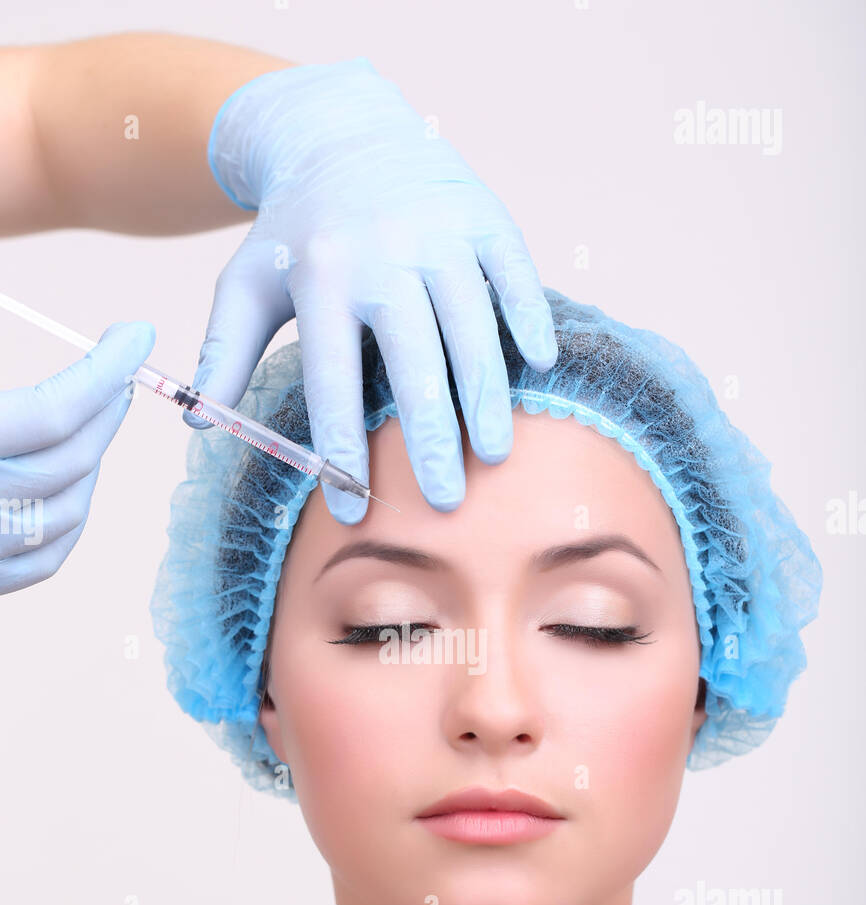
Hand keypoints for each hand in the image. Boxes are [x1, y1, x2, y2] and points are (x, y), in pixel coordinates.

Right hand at [0, 320, 154, 593]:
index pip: (51, 412)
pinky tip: (75, 477)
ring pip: (65, 516)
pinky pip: (42, 560)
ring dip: (92, 463)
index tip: (136, 335)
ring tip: (95, 419)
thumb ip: (13, 391)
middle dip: (105, 413)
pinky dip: (70, 516)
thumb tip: (106, 336)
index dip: (103, 371)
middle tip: (120, 376)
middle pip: (67, 464)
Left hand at [187, 58, 557, 521]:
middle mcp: (381, 253)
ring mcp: (437, 231)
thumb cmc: (295, 230)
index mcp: (321, 277)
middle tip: (445, 502)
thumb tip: (200, 423)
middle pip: (412, 362)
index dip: (343, 451)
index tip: (353, 510)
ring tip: (494, 452)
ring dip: (485, 394)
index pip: (332, 381)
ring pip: (469, 325)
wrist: (339, 127)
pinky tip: (540, 365)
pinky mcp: (481, 214)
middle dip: (430, 438)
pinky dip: (528, 317)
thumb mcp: (246, 282)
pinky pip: (512, 272)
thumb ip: (225, 352)